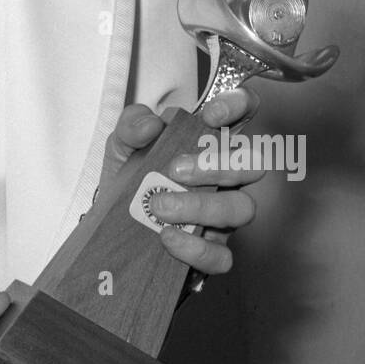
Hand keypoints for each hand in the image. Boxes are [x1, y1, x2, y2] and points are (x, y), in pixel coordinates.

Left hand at [101, 90, 261, 275]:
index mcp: (208, 144)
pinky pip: (222, 256)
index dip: (240, 106)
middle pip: (253, 164)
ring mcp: (223, 216)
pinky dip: (195, 248)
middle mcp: (225, 178)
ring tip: (161, 207)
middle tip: (176, 169)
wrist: (111, 227)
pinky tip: (166, 237)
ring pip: (242, 209)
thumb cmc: (129, 179)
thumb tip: (152, 124)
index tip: (212, 115)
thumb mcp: (122, 144)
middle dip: (219, 165)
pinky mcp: (212, 252)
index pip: (243, 114)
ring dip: (202, 206)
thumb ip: (133, 125)